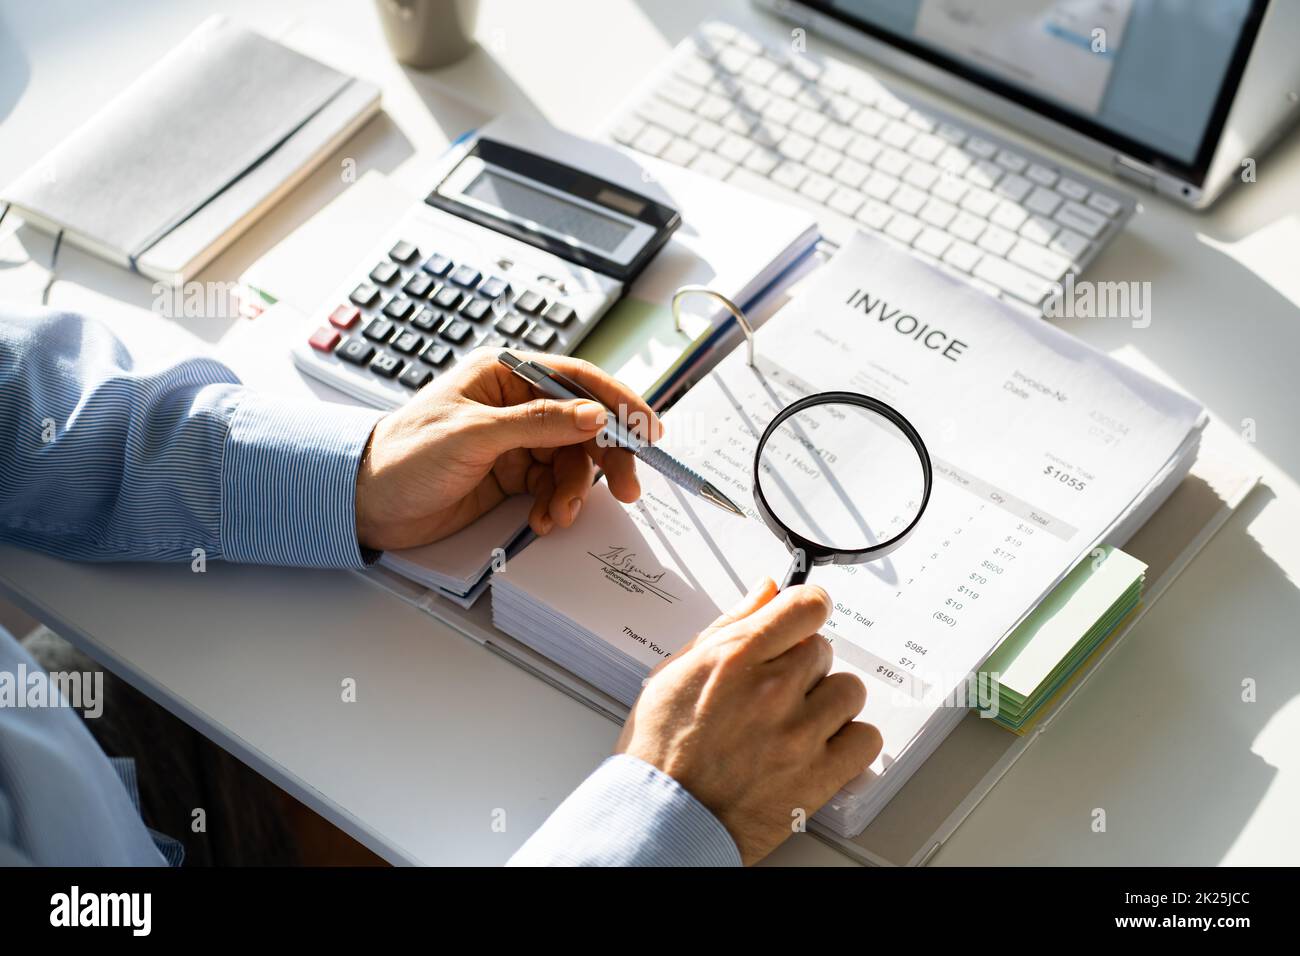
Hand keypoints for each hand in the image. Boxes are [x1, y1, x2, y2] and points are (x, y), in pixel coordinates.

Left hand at [354, 349, 661, 550]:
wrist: (365, 503)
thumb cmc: (404, 455)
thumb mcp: (473, 435)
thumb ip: (538, 423)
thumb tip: (593, 414)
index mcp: (504, 374)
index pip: (576, 378)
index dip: (617, 400)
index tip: (647, 427)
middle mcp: (514, 403)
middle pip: (583, 424)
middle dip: (605, 458)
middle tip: (626, 488)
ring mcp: (515, 441)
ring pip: (571, 461)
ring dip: (574, 491)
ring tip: (559, 515)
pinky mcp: (510, 475)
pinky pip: (552, 486)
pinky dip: (556, 504)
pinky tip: (545, 520)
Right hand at [615, 578, 882, 864]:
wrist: (662, 817)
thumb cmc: (660, 750)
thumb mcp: (678, 672)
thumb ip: (729, 625)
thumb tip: (765, 591)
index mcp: (736, 657)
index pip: (806, 606)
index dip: (808, 608)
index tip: (805, 618)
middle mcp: (772, 690)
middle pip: (823, 649)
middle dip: (802, 665)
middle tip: (776, 690)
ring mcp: (799, 734)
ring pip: (849, 690)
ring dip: (827, 702)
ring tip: (797, 720)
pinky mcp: (818, 776)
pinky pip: (865, 739)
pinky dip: (849, 741)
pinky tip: (819, 746)